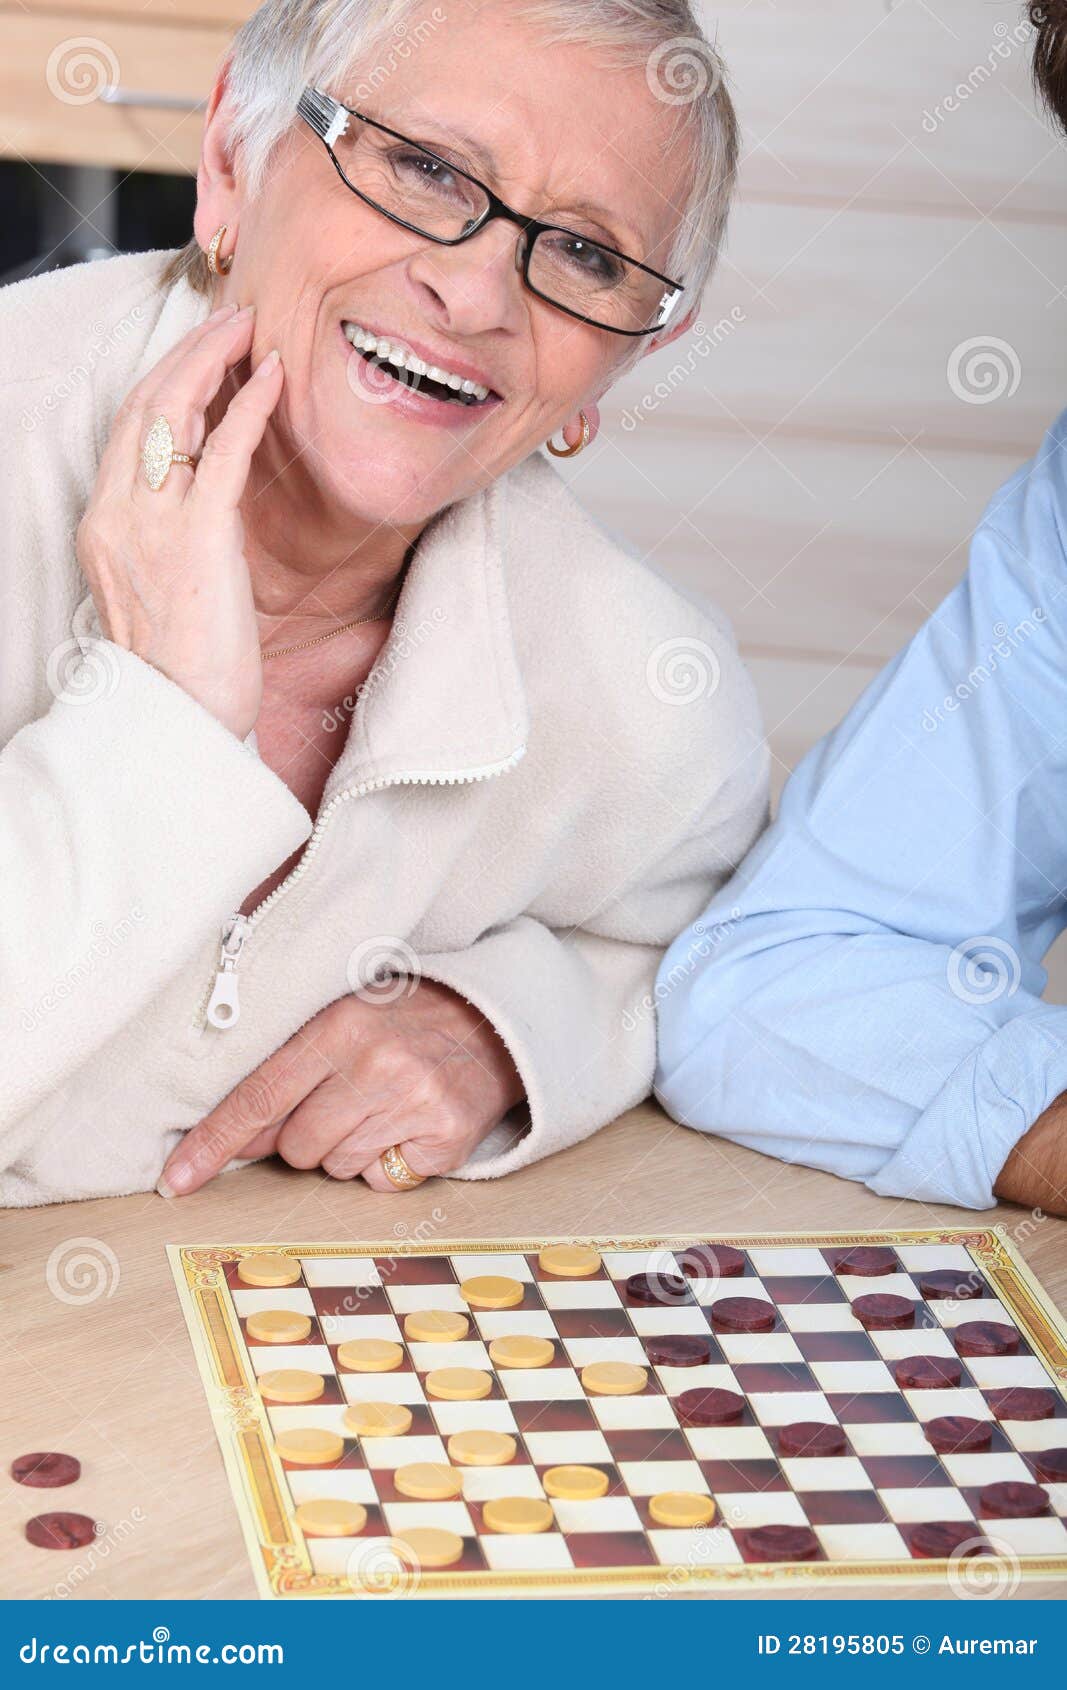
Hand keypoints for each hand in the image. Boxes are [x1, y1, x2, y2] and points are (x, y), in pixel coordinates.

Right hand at [75, 303, 281, 740]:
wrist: (179, 724)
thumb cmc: (185, 672)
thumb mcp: (167, 590)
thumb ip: (176, 538)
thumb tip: (214, 502)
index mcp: (104, 526)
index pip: (130, 428)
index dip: (167, 377)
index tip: (204, 349)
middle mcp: (117, 516)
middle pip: (145, 404)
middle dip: (188, 352)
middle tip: (232, 319)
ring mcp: (152, 526)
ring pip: (173, 413)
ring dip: (214, 361)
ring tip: (251, 330)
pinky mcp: (199, 541)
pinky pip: (222, 454)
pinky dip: (248, 407)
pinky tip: (273, 378)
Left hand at [157, 980, 525, 1195]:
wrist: (494, 1023)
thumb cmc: (404, 1023)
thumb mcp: (344, 1021)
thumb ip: (290, 1069)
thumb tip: (235, 1138)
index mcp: (338, 1025)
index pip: (259, 1096)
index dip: (213, 1142)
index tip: (175, 1180)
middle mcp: (376, 1062)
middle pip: (294, 1147)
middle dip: (308, 1137)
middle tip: (346, 1101)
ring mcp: (413, 1101)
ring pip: (336, 1167)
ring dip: (349, 1149)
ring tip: (382, 1108)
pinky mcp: (445, 1137)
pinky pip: (382, 1181)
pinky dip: (388, 1163)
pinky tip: (408, 1126)